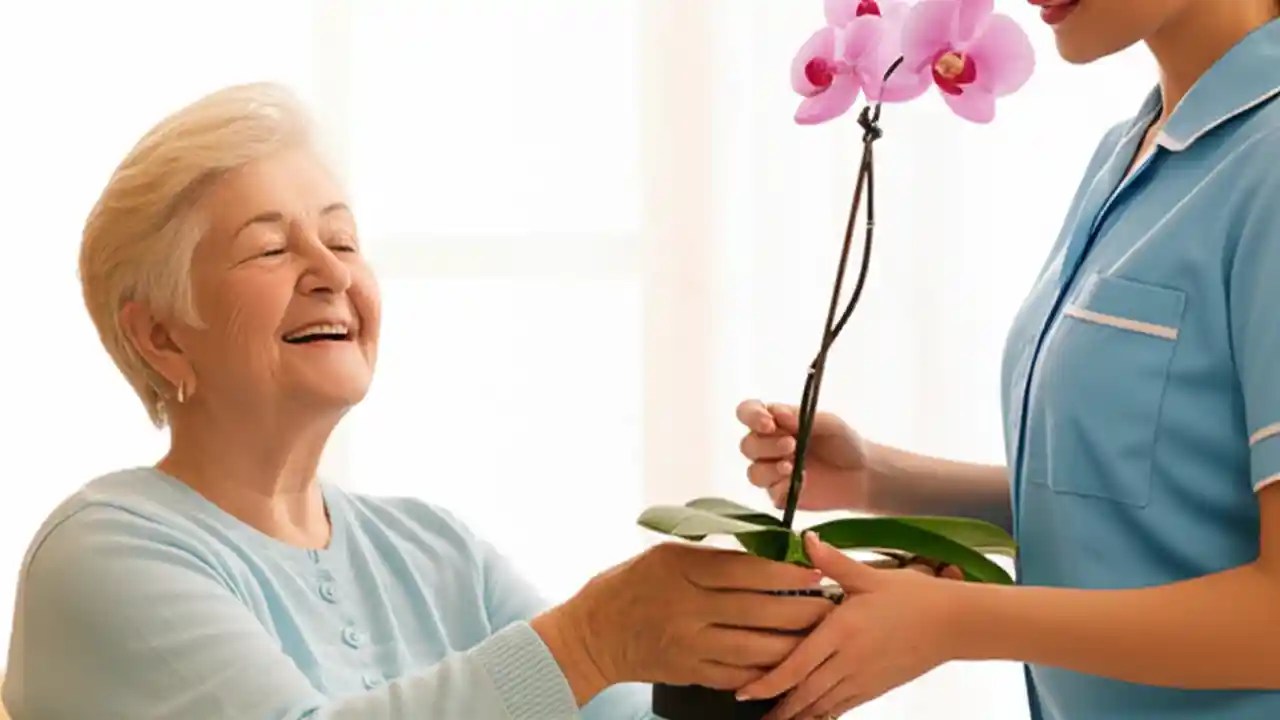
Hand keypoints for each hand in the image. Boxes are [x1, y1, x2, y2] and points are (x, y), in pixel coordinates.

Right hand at [541, 543, 836, 698]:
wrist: (592, 635)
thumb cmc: (630, 585)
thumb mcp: (665, 556)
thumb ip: (710, 556)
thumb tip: (766, 555)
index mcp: (682, 568)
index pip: (748, 570)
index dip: (788, 573)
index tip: (816, 572)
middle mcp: (687, 607)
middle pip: (762, 611)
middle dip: (805, 610)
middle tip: (834, 606)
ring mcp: (689, 644)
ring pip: (758, 648)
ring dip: (796, 644)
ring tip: (821, 636)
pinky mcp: (690, 672)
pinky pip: (741, 674)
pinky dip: (769, 669)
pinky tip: (789, 663)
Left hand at [735, 534, 960, 719]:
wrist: (954, 624)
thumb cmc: (912, 597)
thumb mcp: (870, 576)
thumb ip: (834, 562)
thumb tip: (807, 539)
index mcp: (842, 631)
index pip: (796, 664)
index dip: (768, 681)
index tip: (745, 691)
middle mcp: (849, 660)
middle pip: (805, 692)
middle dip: (778, 707)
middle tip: (754, 714)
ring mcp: (863, 678)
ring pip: (822, 704)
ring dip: (798, 714)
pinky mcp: (876, 688)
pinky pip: (843, 707)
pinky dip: (823, 713)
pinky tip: (811, 716)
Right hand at [736, 399, 869, 511]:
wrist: (864, 474)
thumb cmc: (845, 443)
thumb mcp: (830, 424)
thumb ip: (802, 417)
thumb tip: (777, 413)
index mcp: (776, 423)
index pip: (748, 413)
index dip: (751, 417)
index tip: (768, 423)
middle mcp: (768, 446)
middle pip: (747, 445)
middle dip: (766, 445)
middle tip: (791, 445)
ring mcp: (773, 472)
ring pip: (753, 472)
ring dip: (769, 468)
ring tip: (792, 466)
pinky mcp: (781, 495)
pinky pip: (770, 493)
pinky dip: (782, 486)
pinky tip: (801, 482)